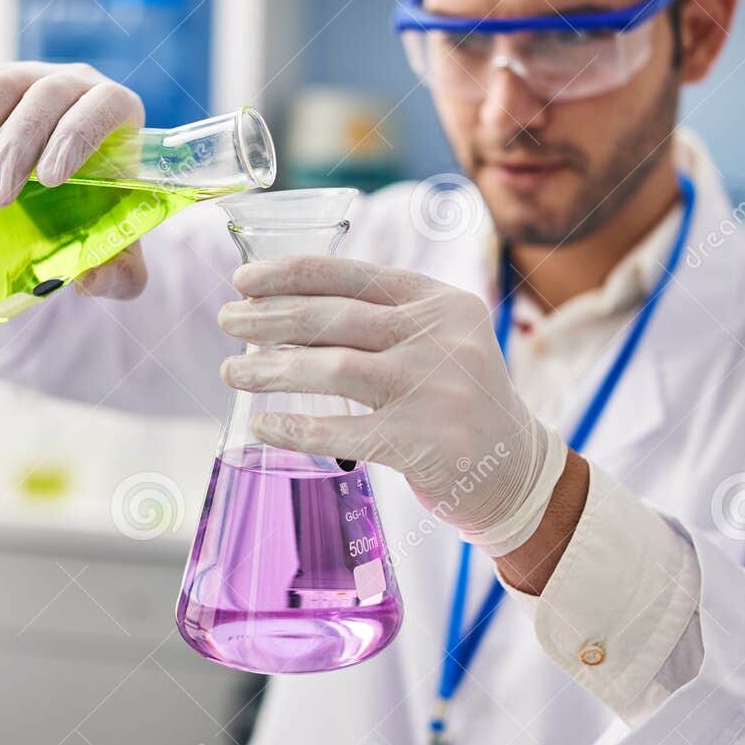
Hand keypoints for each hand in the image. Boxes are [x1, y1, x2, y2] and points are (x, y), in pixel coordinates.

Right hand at [0, 61, 148, 298]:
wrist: (70, 180)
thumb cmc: (101, 205)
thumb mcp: (118, 239)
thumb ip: (121, 269)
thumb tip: (91, 279)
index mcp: (116, 109)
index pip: (100, 108)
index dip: (75, 138)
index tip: (50, 180)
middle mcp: (73, 82)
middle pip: (42, 100)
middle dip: (14, 149)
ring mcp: (27, 76)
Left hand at [217, 257, 567, 553]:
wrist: (517, 470)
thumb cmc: (456, 399)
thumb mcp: (439, 340)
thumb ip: (383, 319)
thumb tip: (285, 306)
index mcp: (439, 303)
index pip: (355, 275)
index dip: (292, 274)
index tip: (244, 280)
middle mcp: (439, 338)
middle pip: (335, 318)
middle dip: (269, 317)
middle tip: (227, 321)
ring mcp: (433, 390)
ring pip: (332, 369)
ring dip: (270, 370)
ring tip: (230, 372)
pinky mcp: (424, 442)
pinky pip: (342, 433)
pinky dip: (295, 429)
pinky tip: (262, 426)